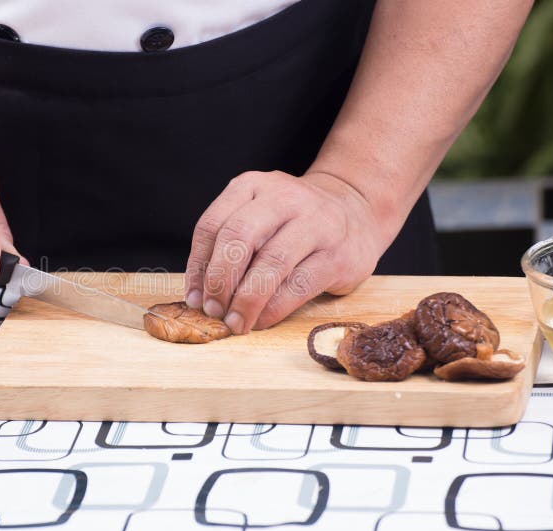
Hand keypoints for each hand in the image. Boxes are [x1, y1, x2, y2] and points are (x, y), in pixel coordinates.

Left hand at [184, 171, 387, 333]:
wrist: (356, 207)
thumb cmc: (293, 221)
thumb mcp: (258, 215)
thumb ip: (229, 244)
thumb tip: (200, 295)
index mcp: (252, 186)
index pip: (212, 225)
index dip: (198, 267)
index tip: (195, 297)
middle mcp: (283, 198)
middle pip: (239, 238)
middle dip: (220, 281)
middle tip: (213, 311)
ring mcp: (315, 224)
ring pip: (271, 264)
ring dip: (246, 300)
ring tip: (236, 322)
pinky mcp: (338, 254)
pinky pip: (299, 285)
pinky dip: (274, 309)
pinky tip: (261, 320)